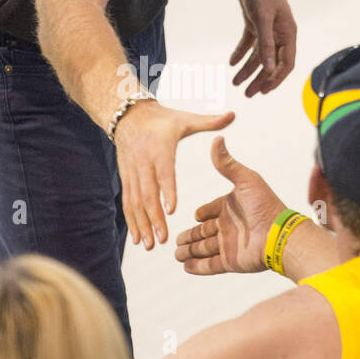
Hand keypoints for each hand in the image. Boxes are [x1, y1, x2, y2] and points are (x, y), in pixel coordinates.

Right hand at [115, 101, 234, 249]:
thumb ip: (210, 122)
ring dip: (142, 224)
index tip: (172, 209)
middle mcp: (144, 162)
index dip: (168, 190)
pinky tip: (138, 238)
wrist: (128, 115)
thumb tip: (233, 114)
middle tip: (162, 239)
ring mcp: (133, 171)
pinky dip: (132, 221)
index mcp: (161, 149)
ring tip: (149, 244)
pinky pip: (128, 201)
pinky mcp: (126, 177)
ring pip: (136, 201)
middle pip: (148, 193)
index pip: (165, 172)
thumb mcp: (185, 119)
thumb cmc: (162, 119)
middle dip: (154, 218)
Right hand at [174, 136, 286, 274]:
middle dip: (190, 236)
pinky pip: (210, 265)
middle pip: (204, 232)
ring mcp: (229, 245)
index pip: (212, 210)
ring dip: (190, 251)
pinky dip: (198, 267)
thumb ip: (227, 163)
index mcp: (231, 207)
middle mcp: (229, 226)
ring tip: (176, 253)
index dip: (203, 213)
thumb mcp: (245, 179)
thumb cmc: (265, 205)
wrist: (278, 235)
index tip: (194, 215)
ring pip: (203, 249)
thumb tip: (217, 138)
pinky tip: (186, 267)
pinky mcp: (230, 261)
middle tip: (175, 239)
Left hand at [231, 0, 296, 95]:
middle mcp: (280, 32)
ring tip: (235, 83)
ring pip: (259, 55)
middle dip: (260, 79)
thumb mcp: (262, 17)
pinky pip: (249, 42)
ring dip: (248, 69)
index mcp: (288, 33)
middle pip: (271, 62)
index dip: (275, 79)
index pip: (286, 63)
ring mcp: (267, 27)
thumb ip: (266, 43)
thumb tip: (269, 69)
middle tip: (247, 94)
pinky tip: (231, 62)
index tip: (263, 92)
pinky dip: (241, 53)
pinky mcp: (254, 21)